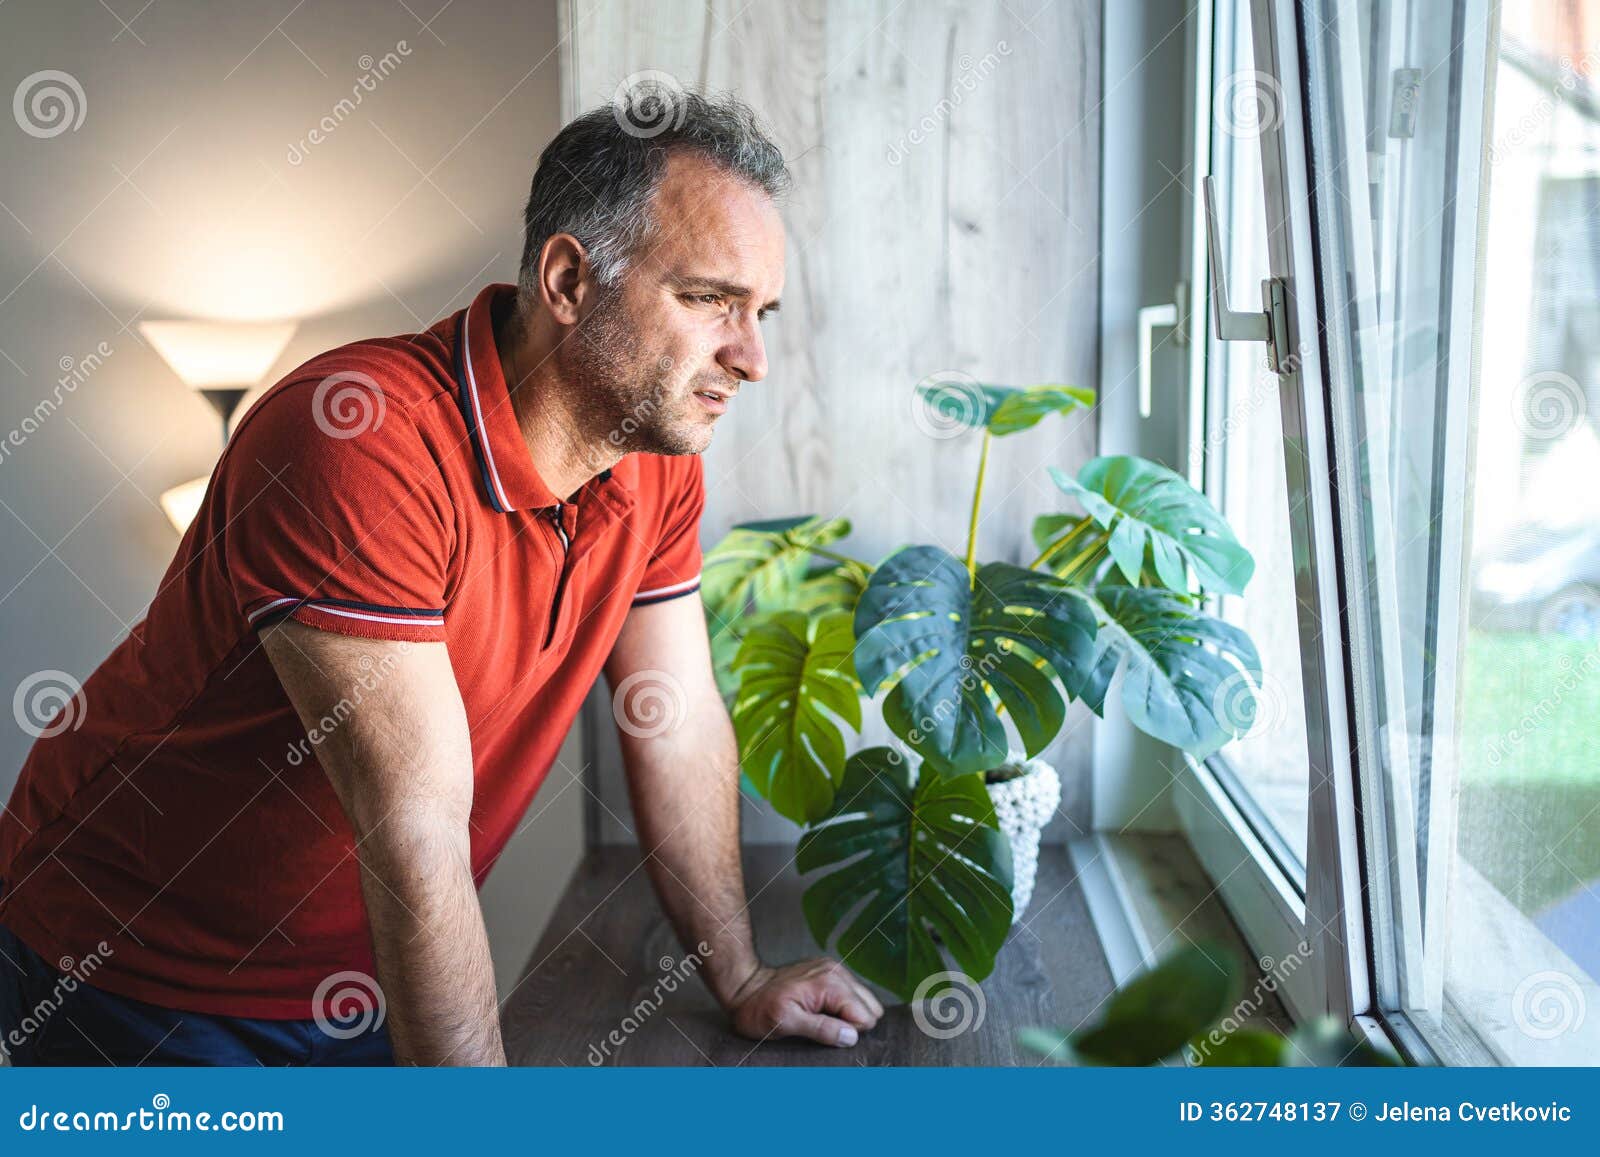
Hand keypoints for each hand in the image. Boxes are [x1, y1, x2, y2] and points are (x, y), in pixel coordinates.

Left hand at [726, 957, 883, 1046]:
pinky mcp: (828, 971)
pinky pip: (850, 993)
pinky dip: (840, 1006)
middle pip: (871, 1008)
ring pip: (864, 1000)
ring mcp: (834, 969)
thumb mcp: (786, 1023)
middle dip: (853, 1023)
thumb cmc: (760, 1008)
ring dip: (847, 1014)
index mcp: (830, 983)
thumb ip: (821, 1029)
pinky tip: (820, 1009)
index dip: (849, 1032)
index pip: (866, 1017)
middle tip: (823, 1027)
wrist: (745, 986)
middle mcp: (837, 972)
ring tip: (820, 1018)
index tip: (825, 1033)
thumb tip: (851, 1037)